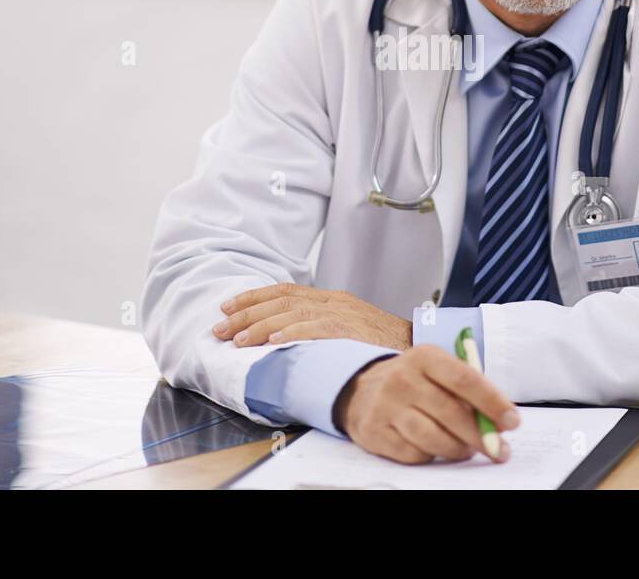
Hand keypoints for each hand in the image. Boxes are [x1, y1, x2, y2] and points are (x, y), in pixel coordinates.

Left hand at [213, 283, 412, 349]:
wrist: (419, 347)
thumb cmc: (384, 346)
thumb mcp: (351, 329)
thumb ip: (321, 329)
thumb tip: (284, 340)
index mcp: (332, 299)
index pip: (285, 291)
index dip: (253, 298)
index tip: (227, 308)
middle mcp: (334, 301)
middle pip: (281, 301)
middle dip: (246, 314)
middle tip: (219, 329)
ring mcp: (343, 314)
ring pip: (291, 313)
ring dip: (259, 326)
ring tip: (237, 341)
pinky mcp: (351, 329)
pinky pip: (315, 328)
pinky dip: (291, 333)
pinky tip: (271, 342)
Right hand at [335, 345, 519, 463]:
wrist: (361, 391)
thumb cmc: (413, 382)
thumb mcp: (436, 371)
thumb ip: (466, 389)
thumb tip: (499, 420)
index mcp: (424, 357)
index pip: (465, 379)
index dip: (493, 402)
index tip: (512, 421)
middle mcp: (403, 378)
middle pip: (451, 413)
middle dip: (481, 436)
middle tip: (498, 449)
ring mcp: (386, 405)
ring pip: (432, 437)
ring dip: (458, 449)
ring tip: (468, 451)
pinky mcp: (374, 431)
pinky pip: (413, 453)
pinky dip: (431, 456)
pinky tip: (436, 450)